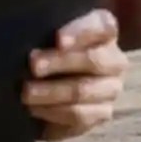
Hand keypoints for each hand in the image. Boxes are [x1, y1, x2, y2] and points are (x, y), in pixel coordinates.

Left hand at [23, 9, 127, 141]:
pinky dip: (53, 111)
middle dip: (60, 62)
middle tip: (33, 65)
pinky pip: (79, 115)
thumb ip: (46, 31)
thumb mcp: (47, 36)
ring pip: (83, 90)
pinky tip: (34, 108)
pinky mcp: (102, 114)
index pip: (103, 26)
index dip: (82, 32)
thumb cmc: (48, 51)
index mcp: (104, 31)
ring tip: (26, 93)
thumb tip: (30, 39)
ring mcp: (111, 88)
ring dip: (51, 92)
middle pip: (94, 60)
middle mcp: (114, 59)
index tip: (58, 40)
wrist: (50, 91)